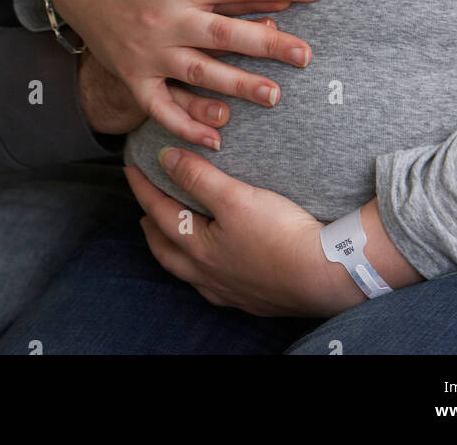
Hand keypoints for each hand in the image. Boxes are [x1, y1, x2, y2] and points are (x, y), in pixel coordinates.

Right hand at [47, 0, 322, 146]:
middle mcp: (162, 19)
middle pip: (223, 35)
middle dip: (268, 46)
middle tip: (306, 55)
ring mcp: (147, 52)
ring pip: (199, 74)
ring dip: (237, 86)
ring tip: (275, 95)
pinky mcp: (132, 76)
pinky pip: (160, 107)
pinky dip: (186, 124)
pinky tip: (217, 137)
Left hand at [125, 153, 424, 317]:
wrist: (324, 274)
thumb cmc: (279, 235)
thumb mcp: (235, 197)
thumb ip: (198, 177)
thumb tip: (165, 158)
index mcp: (199, 249)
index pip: (160, 213)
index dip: (144, 188)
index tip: (131, 169)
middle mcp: (209, 276)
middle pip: (168, 252)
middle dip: (153, 229)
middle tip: (145, 212)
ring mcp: (231, 291)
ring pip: (191, 272)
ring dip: (178, 252)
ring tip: (177, 237)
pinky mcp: (255, 298)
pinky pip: (217, 285)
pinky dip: (206, 270)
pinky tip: (219, 264)